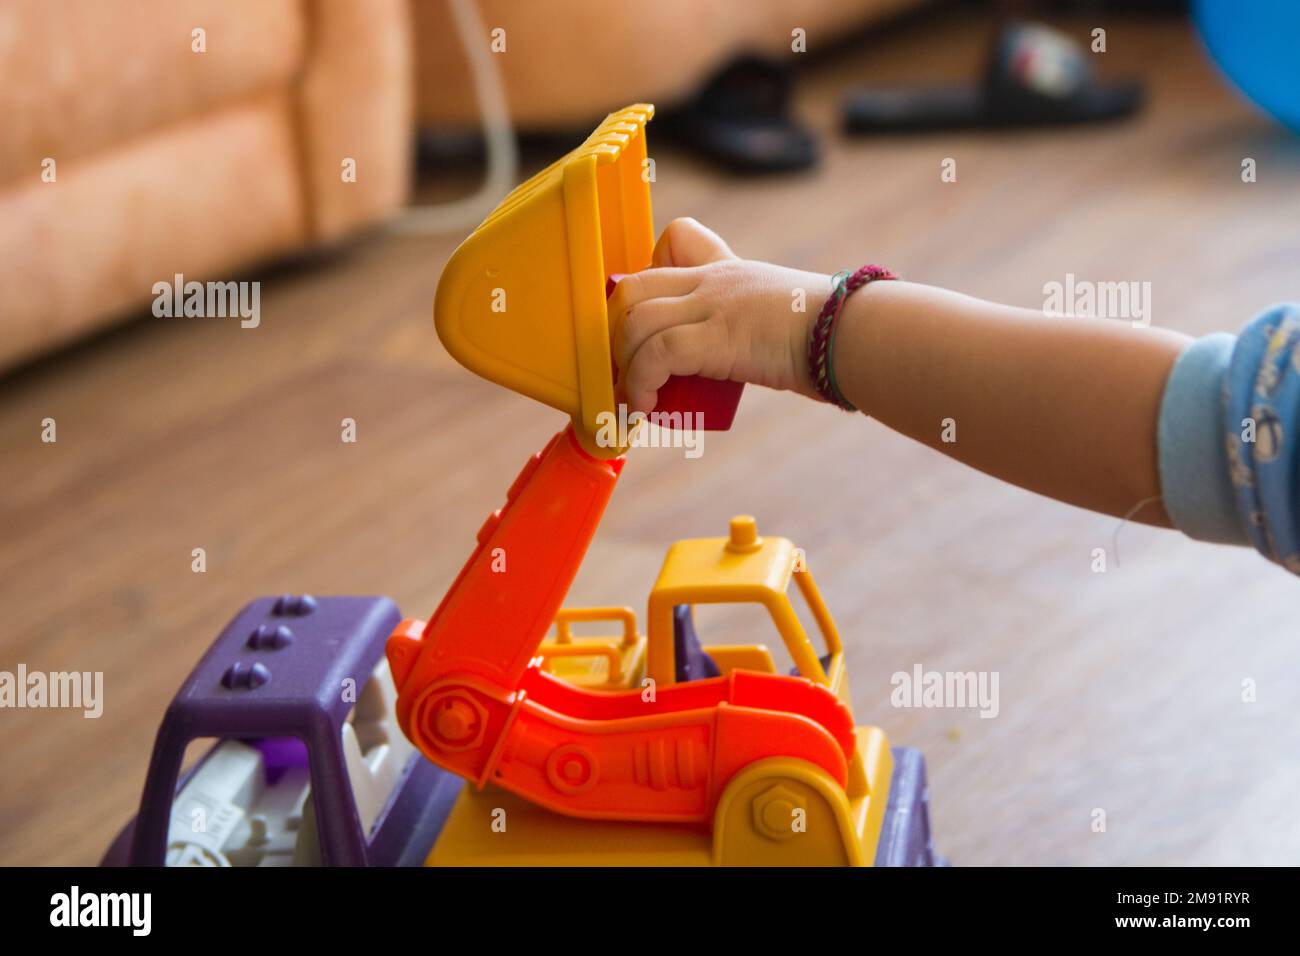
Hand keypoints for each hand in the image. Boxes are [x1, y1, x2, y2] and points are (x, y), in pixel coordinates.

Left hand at [608, 218, 831, 412]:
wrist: (853, 337)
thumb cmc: (828, 339)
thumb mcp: (780, 317)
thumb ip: (752, 326)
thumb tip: (749, 359)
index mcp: (728, 268)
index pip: (672, 239)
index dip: (645, 281)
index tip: (644, 323)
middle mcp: (714, 278)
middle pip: (632, 286)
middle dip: (614, 334)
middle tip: (624, 371)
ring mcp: (713, 304)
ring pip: (635, 322)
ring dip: (624, 368)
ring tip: (634, 399)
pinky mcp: (716, 336)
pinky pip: (655, 355)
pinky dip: (640, 384)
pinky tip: (647, 407)